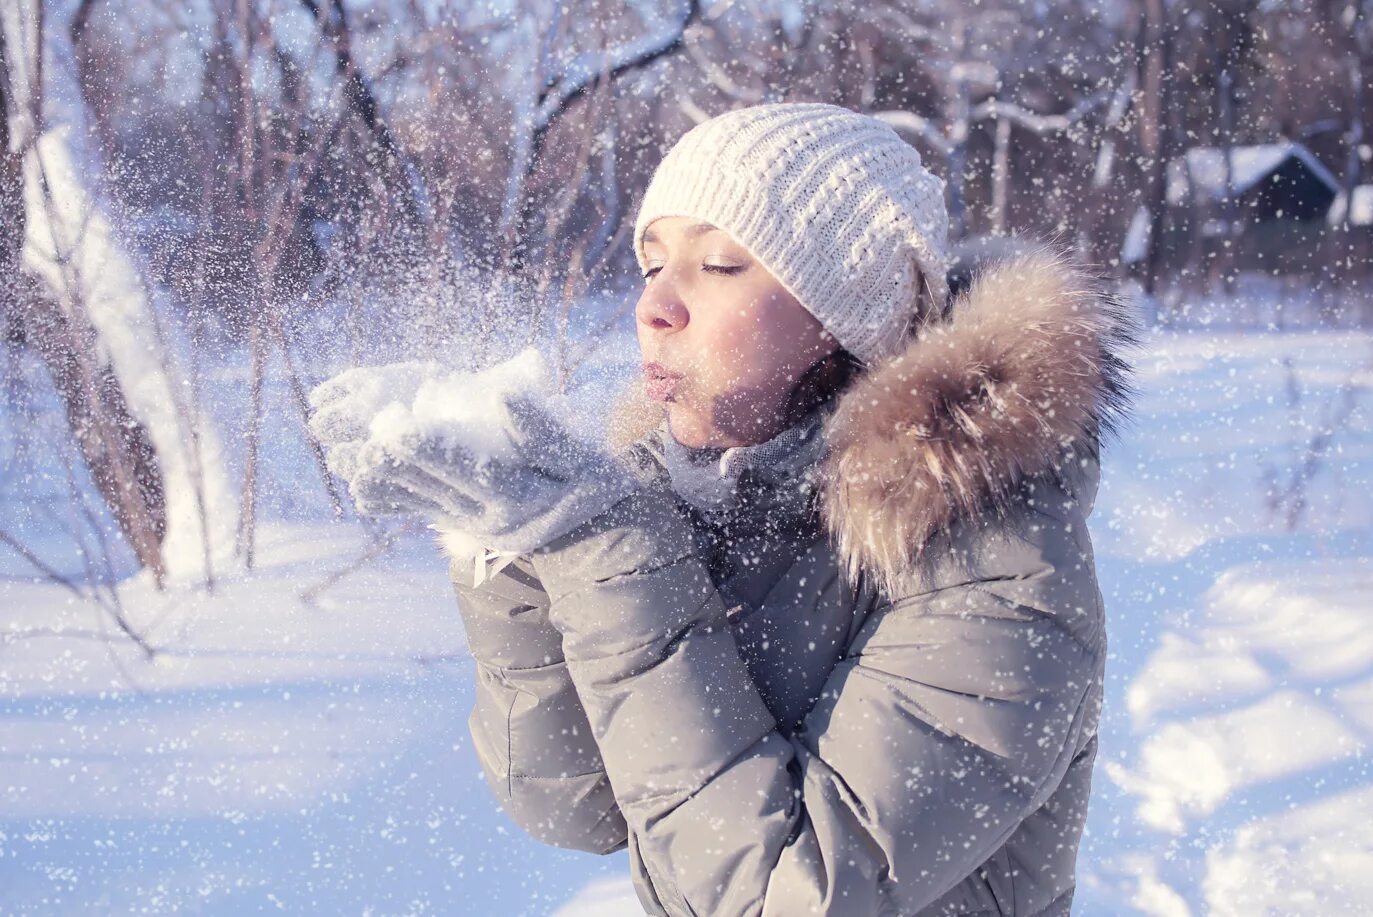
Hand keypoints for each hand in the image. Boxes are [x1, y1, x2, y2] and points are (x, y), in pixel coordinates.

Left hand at [309, 348, 653, 554]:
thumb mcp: (579, 456)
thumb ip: (542, 429)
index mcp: (518, 494)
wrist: (593, 538)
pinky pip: (419, 511)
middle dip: (391, 461)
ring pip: (417, 501)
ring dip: (380, 480)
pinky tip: (361, 482)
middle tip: (355, 437)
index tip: (397, 427)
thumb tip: (502, 395)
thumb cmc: (589, 483)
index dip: (430, 448)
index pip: (468, 468)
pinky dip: (390, 497)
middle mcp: (488, 515)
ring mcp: (471, 524)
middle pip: (431, 486)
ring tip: (344, 457)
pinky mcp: (461, 525)